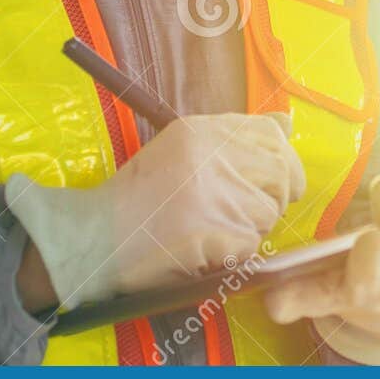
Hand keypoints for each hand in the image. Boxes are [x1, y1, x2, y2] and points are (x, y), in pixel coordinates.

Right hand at [7, 112, 303, 308]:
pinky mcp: (212, 230)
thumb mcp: (180, 150)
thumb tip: (286, 124)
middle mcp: (210, 154)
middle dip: (275, 197)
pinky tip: (206, 250)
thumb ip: (233, 136)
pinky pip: (251, 244)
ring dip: (251, 229)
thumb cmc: (136, 198)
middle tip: (246, 214)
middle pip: (280, 172)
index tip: (276, 180)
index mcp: (201, 130)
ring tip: (215, 230)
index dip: (283, 160)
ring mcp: (212, 191)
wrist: (92, 238)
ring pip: (268, 212)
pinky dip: (236, 254)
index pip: (271, 133)